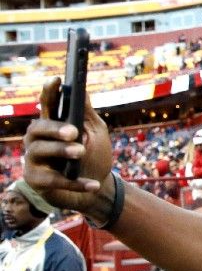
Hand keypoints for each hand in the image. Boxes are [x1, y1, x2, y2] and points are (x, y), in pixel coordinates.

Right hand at [23, 77, 112, 213]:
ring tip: (81, 152)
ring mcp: (34, 160)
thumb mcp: (96, 134)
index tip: (56, 80)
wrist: (99, 190)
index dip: (49, 92)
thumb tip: (83, 90)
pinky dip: (75, 182)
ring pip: (39, 150)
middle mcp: (38, 140)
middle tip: (74, 131)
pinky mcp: (36, 181)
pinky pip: (52, 180)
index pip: (47, 105)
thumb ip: (87, 115)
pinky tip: (92, 183)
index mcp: (53, 125)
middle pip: (37, 128)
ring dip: (61, 151)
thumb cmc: (94, 157)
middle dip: (54, 128)